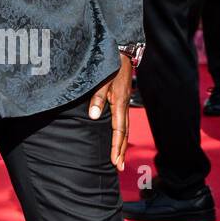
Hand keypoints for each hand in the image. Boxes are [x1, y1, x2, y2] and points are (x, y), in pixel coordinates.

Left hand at [88, 53, 132, 170]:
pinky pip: (123, 122)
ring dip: (122, 145)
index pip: (119, 130)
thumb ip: (98, 98)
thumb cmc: (111, 65)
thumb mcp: (102, 80)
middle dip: (122, 151)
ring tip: (120, 159)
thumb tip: (94, 116)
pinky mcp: (122, 101)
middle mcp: (124, 106)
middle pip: (124, 134)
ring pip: (125, 129)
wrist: (123, 52)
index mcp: (120, 103)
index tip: (115, 161)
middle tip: (119, 168)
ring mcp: (124, 104)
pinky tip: (118, 140)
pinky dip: (121, 134)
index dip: (116, 146)